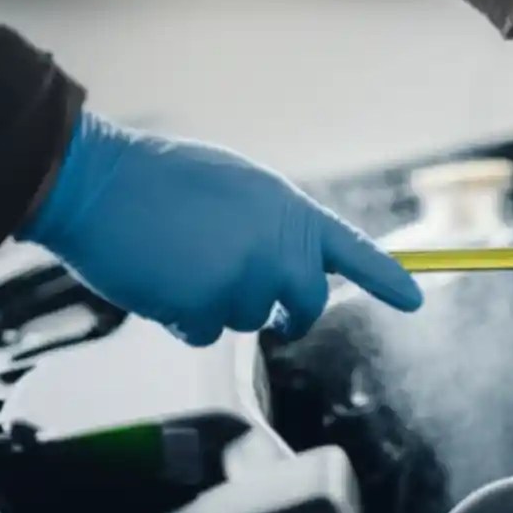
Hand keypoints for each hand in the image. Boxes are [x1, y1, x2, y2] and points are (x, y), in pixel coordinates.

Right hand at [17, 112, 422, 345]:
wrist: (97, 182)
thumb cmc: (162, 179)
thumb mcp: (240, 187)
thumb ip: (275, 226)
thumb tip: (293, 267)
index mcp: (290, 210)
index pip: (354, 250)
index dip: (388, 277)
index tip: (415, 298)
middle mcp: (278, 248)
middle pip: (306, 306)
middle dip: (285, 312)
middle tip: (258, 299)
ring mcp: (244, 281)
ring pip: (248, 321)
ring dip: (218, 303)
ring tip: (184, 260)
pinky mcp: (205, 309)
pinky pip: (206, 333)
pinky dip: (184, 317)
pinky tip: (164, 280)